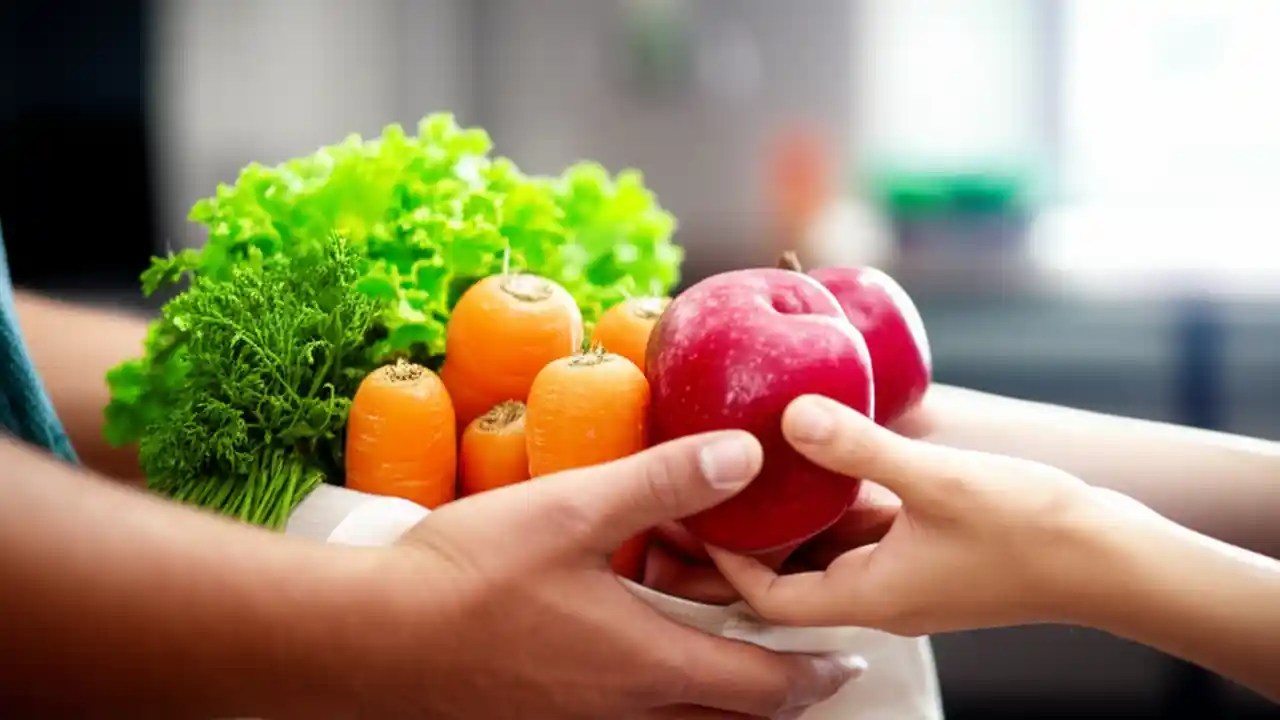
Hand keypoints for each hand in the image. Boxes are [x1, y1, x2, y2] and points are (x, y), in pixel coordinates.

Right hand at [379, 430, 864, 718]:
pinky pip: (627, 712)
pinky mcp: (542, 715)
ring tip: (729, 650)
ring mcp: (581, 719)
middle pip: (728, 716)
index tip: (850, 657)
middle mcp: (625, 709)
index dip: (815, 674)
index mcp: (648, 664)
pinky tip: (636, 646)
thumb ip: (663, 481)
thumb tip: (747, 455)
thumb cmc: (471, 574)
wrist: (372, 640)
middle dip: (776, 692)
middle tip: (807, 663)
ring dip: (717, 692)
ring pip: (677, 718)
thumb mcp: (574, 511)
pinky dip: (660, 689)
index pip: (762, 686)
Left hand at [709, 395, 1156, 635]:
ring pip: (829, 548)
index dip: (725, 560)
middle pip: (789, 573)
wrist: (1112, 560)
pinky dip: (843, 502)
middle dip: (752, 531)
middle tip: (717, 479)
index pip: (767, 597)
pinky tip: (833, 453)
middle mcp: (880, 594)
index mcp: (869, 594)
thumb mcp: (936, 482)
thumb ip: (860, 448)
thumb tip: (791, 412)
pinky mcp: (931, 555)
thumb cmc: (1030, 530)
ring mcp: (906, 576)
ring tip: (762, 458)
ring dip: (798, 511)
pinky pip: (867, 533)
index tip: (696, 509)